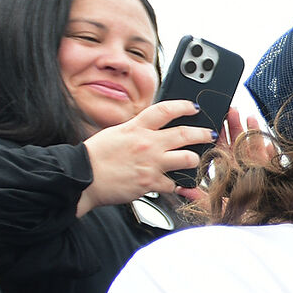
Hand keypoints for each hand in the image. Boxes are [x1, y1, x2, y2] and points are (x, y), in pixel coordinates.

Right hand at [78, 99, 213, 213]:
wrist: (82, 178)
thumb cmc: (94, 156)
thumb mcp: (115, 133)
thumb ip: (136, 130)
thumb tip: (150, 128)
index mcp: (136, 128)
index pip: (165, 110)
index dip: (183, 106)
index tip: (194, 107)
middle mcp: (147, 144)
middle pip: (184, 134)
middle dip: (202, 133)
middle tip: (209, 134)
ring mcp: (151, 164)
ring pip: (187, 159)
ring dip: (195, 161)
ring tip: (196, 161)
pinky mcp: (150, 183)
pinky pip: (174, 184)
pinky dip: (178, 186)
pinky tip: (180, 185)